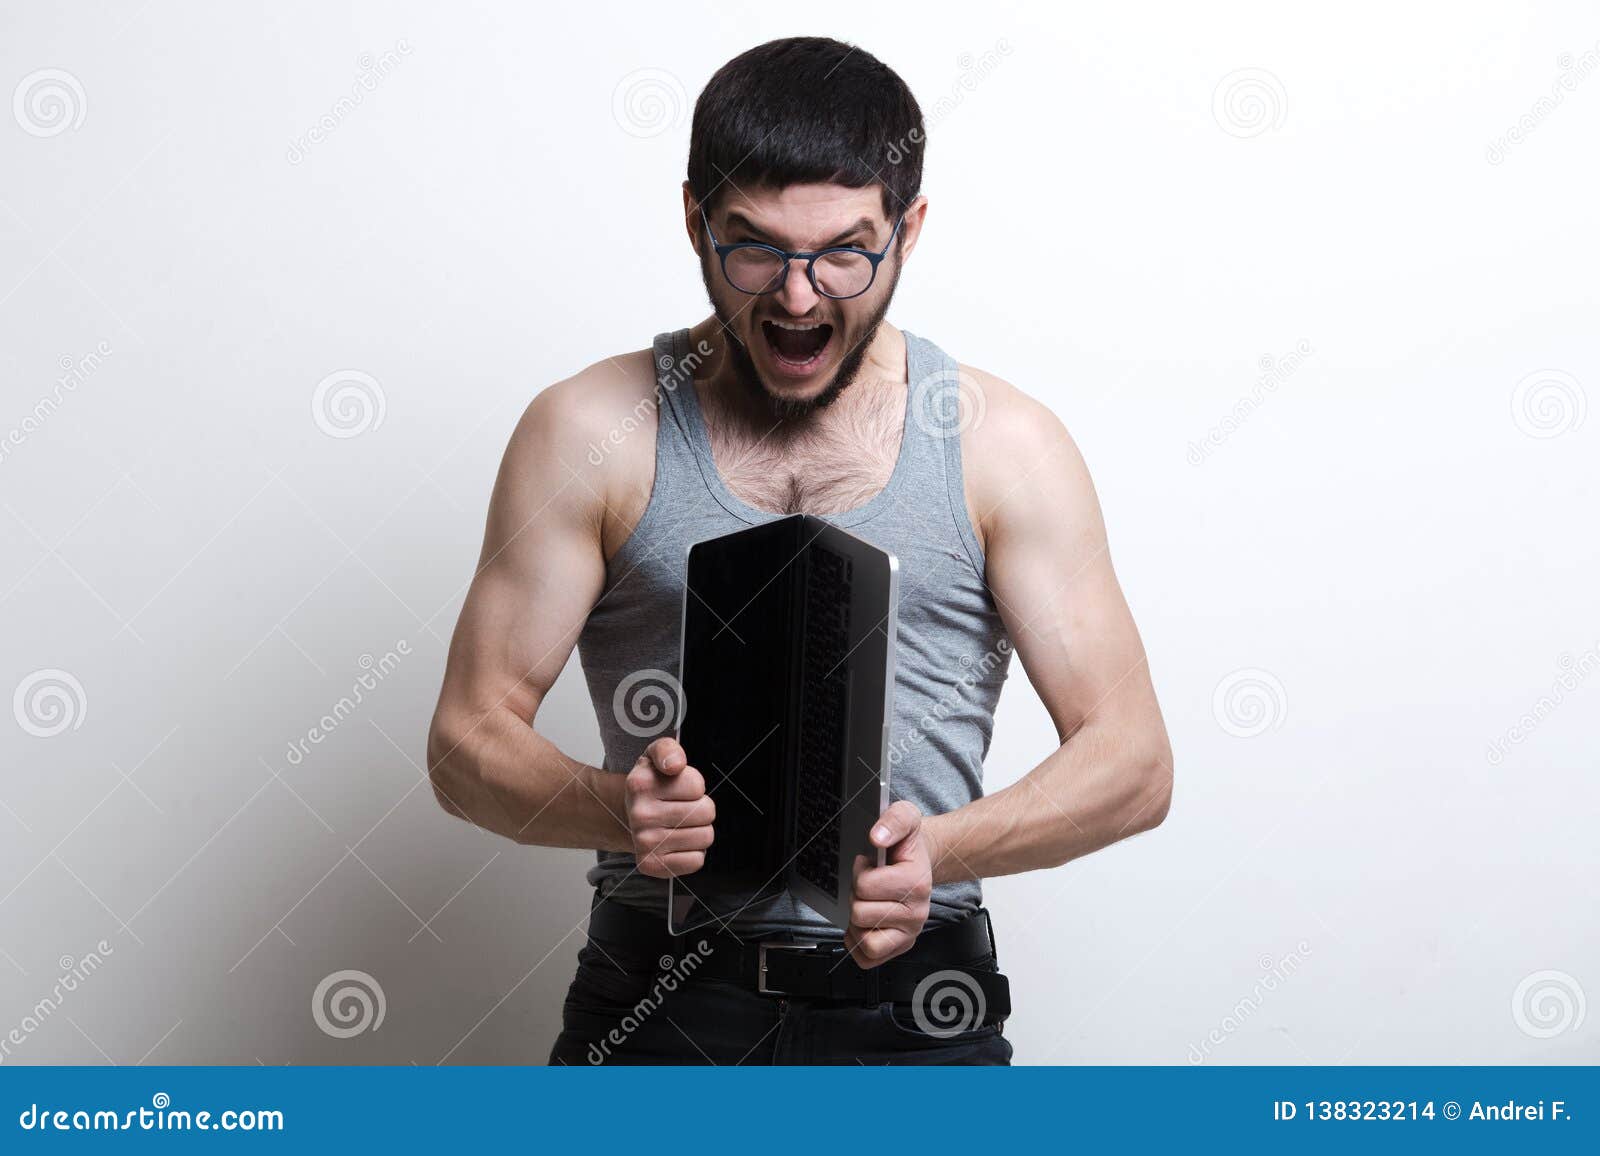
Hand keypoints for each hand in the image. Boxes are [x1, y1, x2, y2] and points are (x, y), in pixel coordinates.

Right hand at [625, 737, 714, 877]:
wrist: (628, 815)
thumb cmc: (651, 784)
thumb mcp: (656, 756)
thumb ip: (668, 750)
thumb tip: (675, 764)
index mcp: (640, 784)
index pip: (697, 785)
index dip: (694, 786)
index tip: (678, 787)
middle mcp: (639, 815)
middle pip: (706, 812)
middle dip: (701, 808)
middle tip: (683, 807)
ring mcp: (644, 843)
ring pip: (705, 837)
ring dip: (699, 830)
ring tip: (680, 824)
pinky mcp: (652, 865)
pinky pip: (697, 861)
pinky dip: (693, 852)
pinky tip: (677, 842)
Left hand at [844, 800, 932, 968]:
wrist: (919, 860)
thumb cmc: (908, 844)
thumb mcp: (905, 817)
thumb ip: (893, 821)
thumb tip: (878, 836)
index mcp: (916, 883)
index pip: (866, 886)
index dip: (860, 872)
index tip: (870, 864)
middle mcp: (916, 913)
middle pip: (860, 913)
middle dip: (856, 896)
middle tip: (869, 885)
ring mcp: (909, 933)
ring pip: (865, 941)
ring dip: (857, 922)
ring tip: (866, 903)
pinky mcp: (900, 947)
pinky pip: (868, 958)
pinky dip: (859, 943)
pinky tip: (864, 924)